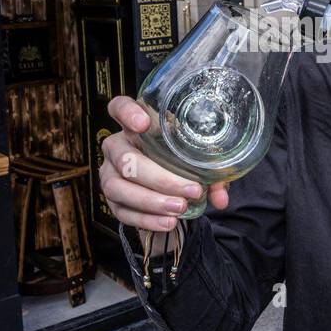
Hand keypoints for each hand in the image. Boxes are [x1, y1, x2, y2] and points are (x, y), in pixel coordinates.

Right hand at [99, 95, 229, 232]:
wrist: (166, 189)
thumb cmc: (180, 164)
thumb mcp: (197, 160)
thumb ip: (211, 174)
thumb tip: (220, 198)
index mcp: (135, 126)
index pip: (119, 108)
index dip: (127, 113)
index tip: (143, 124)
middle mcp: (117, 147)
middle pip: (126, 159)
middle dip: (160, 178)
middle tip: (191, 190)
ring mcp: (109, 174)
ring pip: (119, 187)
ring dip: (152, 201)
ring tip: (180, 208)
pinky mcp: (111, 200)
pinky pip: (122, 212)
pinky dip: (147, 220)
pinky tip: (168, 222)